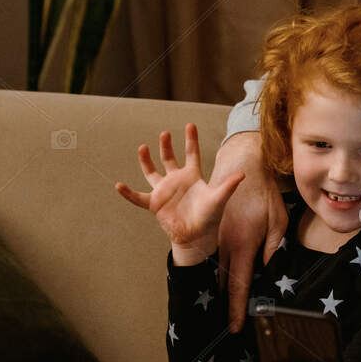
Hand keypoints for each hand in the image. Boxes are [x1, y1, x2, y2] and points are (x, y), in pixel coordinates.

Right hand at [115, 123, 245, 261]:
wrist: (197, 237)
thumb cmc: (210, 217)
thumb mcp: (219, 199)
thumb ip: (228, 186)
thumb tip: (242, 174)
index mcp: (192, 176)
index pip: (191, 153)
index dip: (190, 139)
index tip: (190, 124)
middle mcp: (177, 180)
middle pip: (169, 158)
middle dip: (166, 146)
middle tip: (165, 133)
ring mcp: (164, 191)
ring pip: (151, 172)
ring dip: (146, 161)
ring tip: (142, 147)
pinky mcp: (155, 204)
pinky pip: (138, 197)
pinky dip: (128, 193)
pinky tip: (119, 186)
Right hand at [211, 131, 287, 331]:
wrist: (242, 168)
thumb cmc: (264, 195)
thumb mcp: (278, 222)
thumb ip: (273, 248)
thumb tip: (268, 272)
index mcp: (243, 245)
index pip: (239, 284)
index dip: (236, 308)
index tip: (234, 327)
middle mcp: (224, 245)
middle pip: (221, 283)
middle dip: (221, 306)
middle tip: (221, 328)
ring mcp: (214, 238)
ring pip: (212, 271)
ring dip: (213, 291)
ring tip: (213, 313)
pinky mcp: (210, 231)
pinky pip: (210, 257)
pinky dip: (210, 272)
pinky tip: (210, 284)